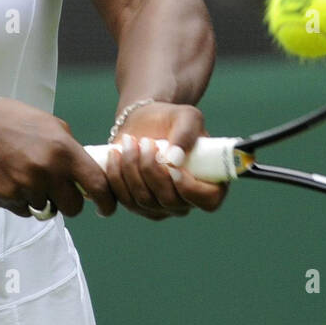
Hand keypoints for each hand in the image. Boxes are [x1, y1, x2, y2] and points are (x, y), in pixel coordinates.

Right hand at [0, 96, 115, 218]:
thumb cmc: (16, 121)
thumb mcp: (53, 126)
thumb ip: (73, 152)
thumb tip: (89, 176)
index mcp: (63, 152)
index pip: (96, 185)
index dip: (106, 201)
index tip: (106, 208)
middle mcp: (46, 172)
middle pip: (73, 208)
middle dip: (70, 203)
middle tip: (61, 191)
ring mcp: (23, 187)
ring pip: (45, 209)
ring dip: (42, 198)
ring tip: (27, 174)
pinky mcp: (4, 197)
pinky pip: (23, 210)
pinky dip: (22, 200)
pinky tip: (11, 178)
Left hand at [104, 102, 227, 219]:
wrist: (146, 122)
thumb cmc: (172, 120)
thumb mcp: (186, 116)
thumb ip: (187, 132)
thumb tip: (175, 158)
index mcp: (209, 183)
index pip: (208, 201)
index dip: (191, 189)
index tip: (174, 166)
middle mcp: (186, 201)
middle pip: (169, 201)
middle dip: (152, 170)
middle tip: (146, 142)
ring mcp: (160, 207)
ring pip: (143, 200)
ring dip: (132, 169)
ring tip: (130, 142)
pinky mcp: (136, 205)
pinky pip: (124, 199)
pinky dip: (117, 176)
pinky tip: (116, 153)